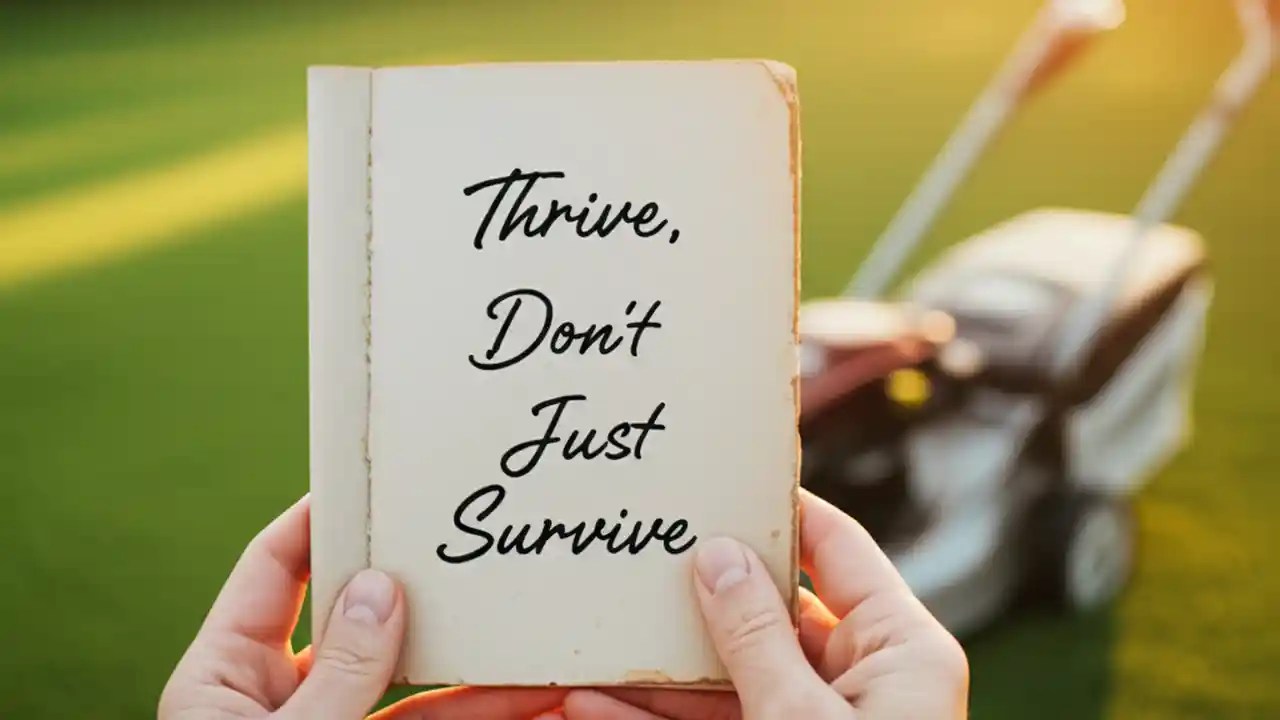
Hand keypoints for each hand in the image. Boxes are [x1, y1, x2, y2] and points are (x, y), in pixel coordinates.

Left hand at [159, 496, 567, 718]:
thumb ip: (339, 672)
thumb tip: (380, 586)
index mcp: (222, 676)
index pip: (275, 570)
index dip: (320, 519)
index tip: (376, 480)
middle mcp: (279, 697)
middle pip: (356, 618)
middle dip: (421, 587)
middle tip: (470, 544)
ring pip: (409, 683)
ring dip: (470, 662)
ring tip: (528, 629)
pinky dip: (479, 712)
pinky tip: (530, 696)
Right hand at [561, 490, 968, 718]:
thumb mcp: (801, 719)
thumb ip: (755, 636)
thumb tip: (718, 553)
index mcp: (900, 648)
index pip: (836, 548)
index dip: (779, 509)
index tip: (719, 476)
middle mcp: (863, 681)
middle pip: (771, 613)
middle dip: (699, 593)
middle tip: (640, 551)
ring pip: (729, 679)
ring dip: (661, 668)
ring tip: (594, 633)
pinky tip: (592, 706)